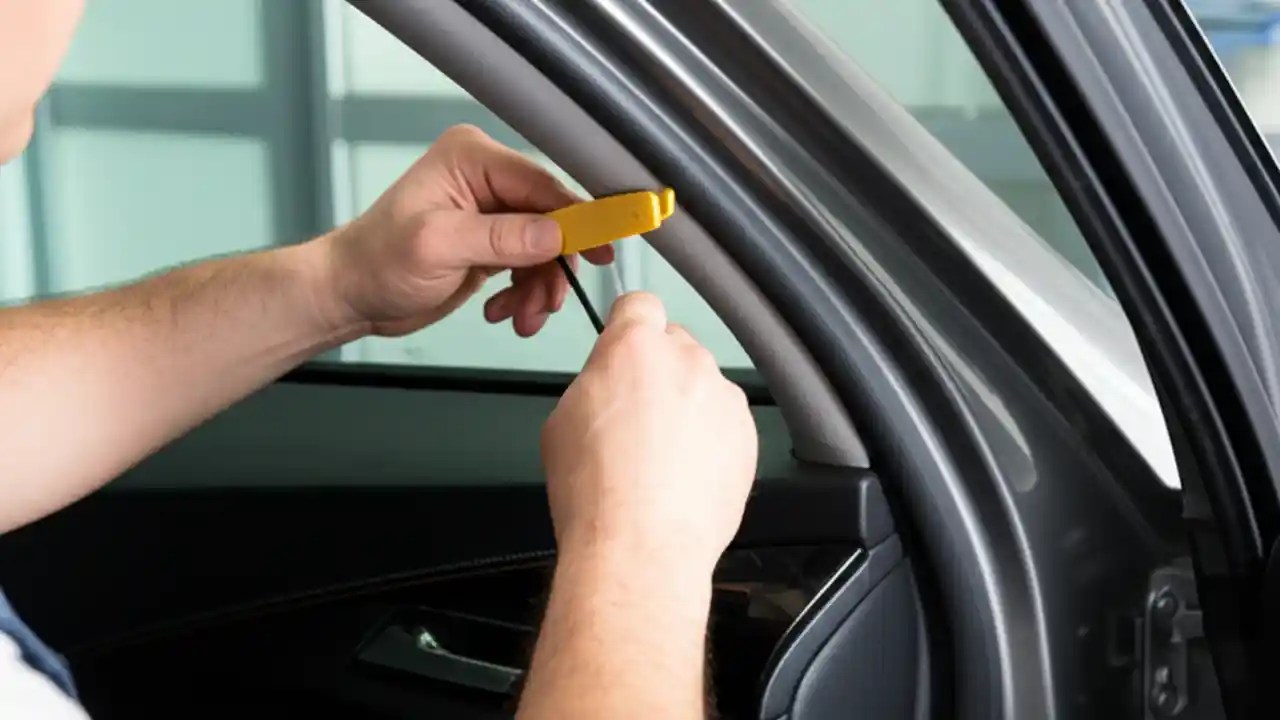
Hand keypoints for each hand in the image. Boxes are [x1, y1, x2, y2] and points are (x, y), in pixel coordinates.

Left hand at [321, 124, 612, 336]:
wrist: (350, 295)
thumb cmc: (376, 263)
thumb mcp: (439, 247)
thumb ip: (501, 238)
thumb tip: (556, 235)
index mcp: (472, 159)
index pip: (542, 184)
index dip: (579, 218)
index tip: (605, 248)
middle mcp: (485, 178)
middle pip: (552, 219)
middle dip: (553, 267)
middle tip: (548, 303)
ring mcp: (490, 212)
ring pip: (546, 249)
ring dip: (539, 288)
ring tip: (521, 317)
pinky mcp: (492, 242)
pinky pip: (531, 266)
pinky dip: (525, 294)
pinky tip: (503, 311)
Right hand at [541, 293, 758, 575]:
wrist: (640, 547)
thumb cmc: (594, 493)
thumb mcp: (562, 421)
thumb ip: (594, 384)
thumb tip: (607, 385)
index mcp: (634, 348)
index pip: (640, 305)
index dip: (630, 327)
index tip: (626, 348)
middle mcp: (686, 362)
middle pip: (674, 347)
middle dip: (657, 373)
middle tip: (635, 418)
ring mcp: (722, 398)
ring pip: (702, 387)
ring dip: (686, 408)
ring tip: (660, 459)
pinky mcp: (746, 435)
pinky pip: (724, 423)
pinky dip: (709, 441)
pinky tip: (684, 476)